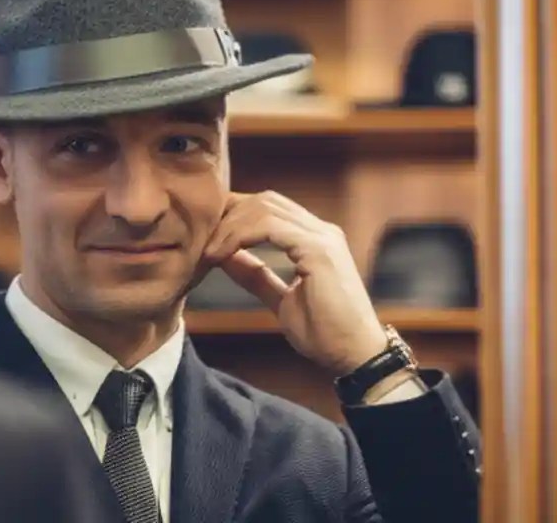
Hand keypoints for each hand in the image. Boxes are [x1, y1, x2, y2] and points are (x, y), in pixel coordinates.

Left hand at [202, 191, 387, 374]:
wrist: (354, 356)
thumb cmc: (325, 333)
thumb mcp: (280, 299)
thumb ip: (256, 274)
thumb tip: (226, 257)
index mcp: (314, 239)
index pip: (268, 208)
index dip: (234, 216)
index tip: (206, 239)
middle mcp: (321, 231)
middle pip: (264, 200)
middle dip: (228, 216)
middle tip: (201, 242)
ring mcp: (322, 237)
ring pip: (264, 208)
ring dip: (230, 226)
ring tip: (208, 252)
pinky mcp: (319, 250)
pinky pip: (270, 226)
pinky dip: (240, 235)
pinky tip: (222, 255)